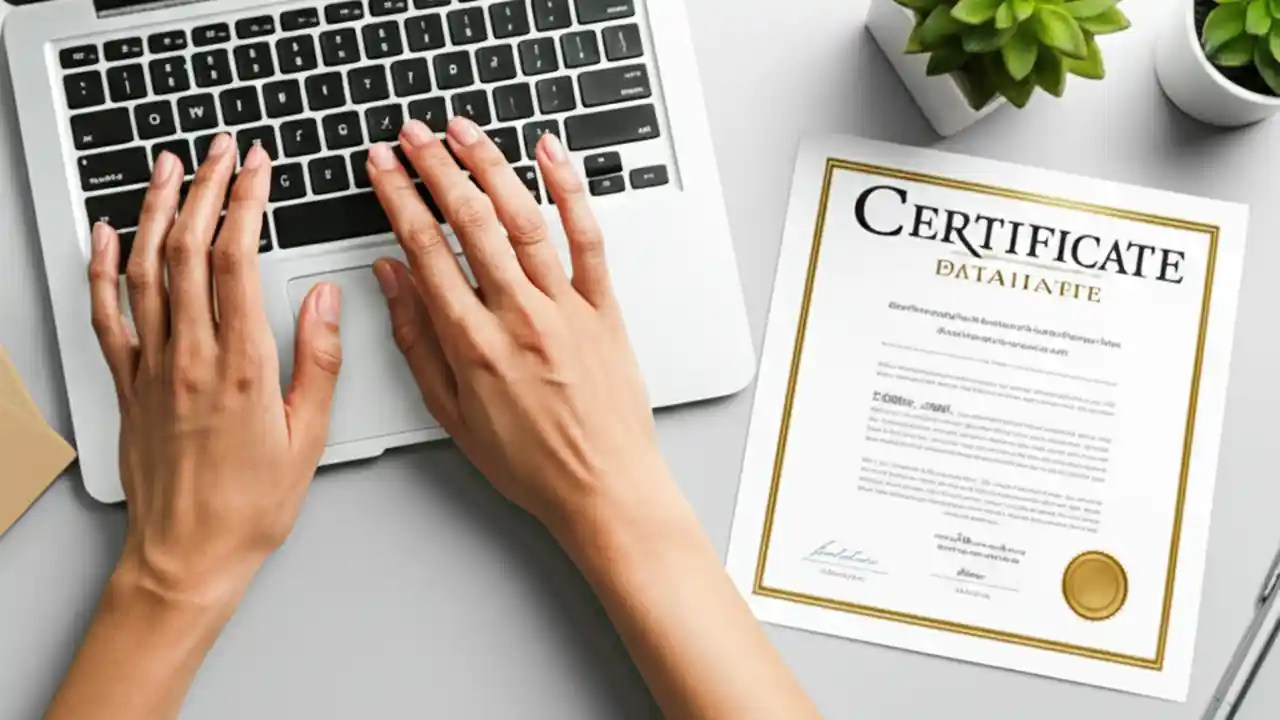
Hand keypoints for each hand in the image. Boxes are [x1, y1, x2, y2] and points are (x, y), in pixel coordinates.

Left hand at [87, 135, 343, 604]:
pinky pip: (107, 315)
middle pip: (190, 251)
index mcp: (241, 367)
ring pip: (146, 271)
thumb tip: (324, 298)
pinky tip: (108, 235)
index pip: (239, 261)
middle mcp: (189, 358)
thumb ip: (318, 360)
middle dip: (205, 189)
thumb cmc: (250, 507)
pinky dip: (102, 269)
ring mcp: (152, 369)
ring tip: (167, 168)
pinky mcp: (127, 385)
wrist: (185, 556)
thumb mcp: (308, 437)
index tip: (257, 166)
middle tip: (218, 150)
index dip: (246, 202)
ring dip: (156, 211)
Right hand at [365, 118, 664, 537]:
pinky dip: (570, 191)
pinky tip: (551, 154)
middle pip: (469, 222)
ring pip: (522, 219)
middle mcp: (518, 316)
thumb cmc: (530, 462)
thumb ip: (417, 341)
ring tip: (462, 129)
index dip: (397, 198)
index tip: (381, 167)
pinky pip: (588, 238)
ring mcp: (565, 307)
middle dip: (435, 168)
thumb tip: (390, 280)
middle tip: (412, 134)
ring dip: (490, 165)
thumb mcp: (451, 413)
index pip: (425, 250)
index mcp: (473, 343)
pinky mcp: (603, 307)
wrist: (603, 486)